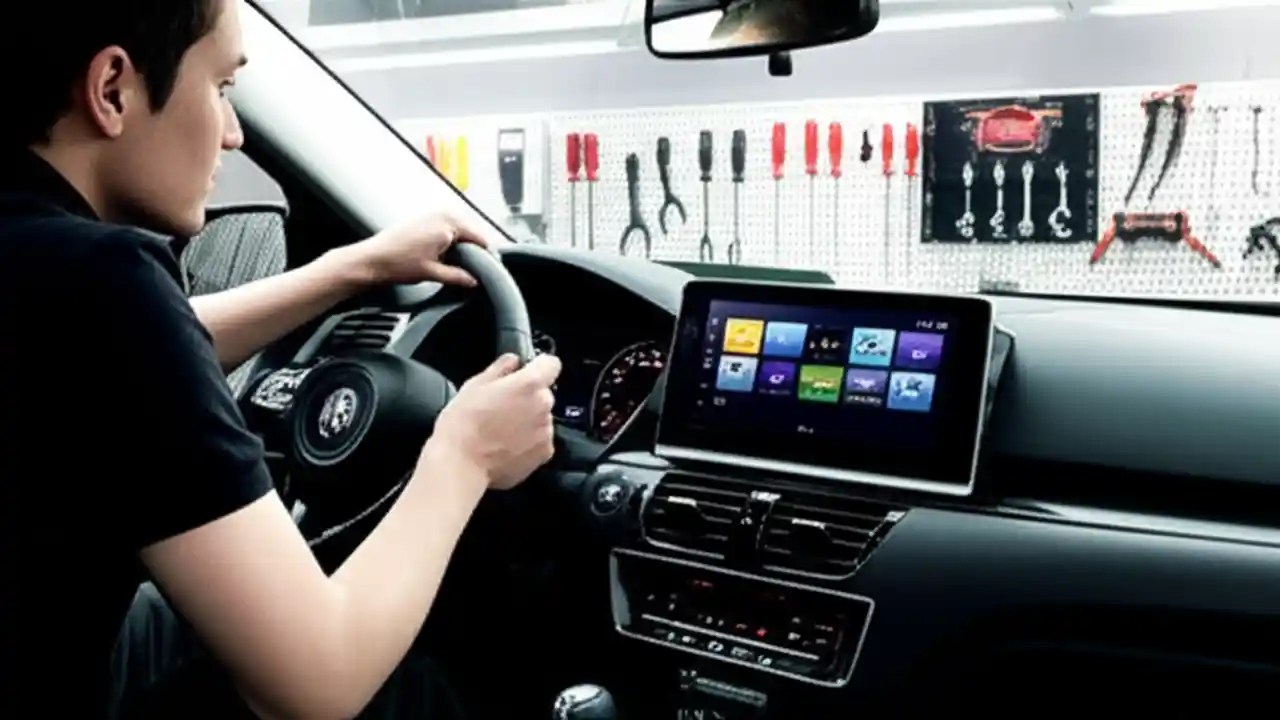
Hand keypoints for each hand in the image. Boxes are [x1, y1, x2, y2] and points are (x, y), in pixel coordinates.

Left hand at [353, 212, 488, 287]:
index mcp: (448, 223)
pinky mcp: (424, 219)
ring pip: (459, 231)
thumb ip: (458, 276)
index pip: (480, 238)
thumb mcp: (433, 273)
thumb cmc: (397, 263)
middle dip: (474, 251)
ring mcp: (432, 214)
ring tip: (460, 266)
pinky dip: (451, 241)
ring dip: (462, 246)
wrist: (370, 259)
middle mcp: (442, 214)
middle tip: (475, 271)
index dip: (486, 256)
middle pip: (471, 233)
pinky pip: (447, 228)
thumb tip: (474, 281)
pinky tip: (446, 256)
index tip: (489, 271)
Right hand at [426, 353, 561, 490]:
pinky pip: (541, 440)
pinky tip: (506, 446)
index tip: (527, 372)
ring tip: (502, 430)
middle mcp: (544, 406)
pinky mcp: (544, 453)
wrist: (461, 464)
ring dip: (529, 420)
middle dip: (529, 397)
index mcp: (529, 384)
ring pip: (542, 418)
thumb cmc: (463, 423)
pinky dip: (529, 442)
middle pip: (544, 394)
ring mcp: (546, 431)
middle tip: (503, 407)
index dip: (539, 366)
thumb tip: (513, 361)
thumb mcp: (474, 385)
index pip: (551, 364)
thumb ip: (500, 368)